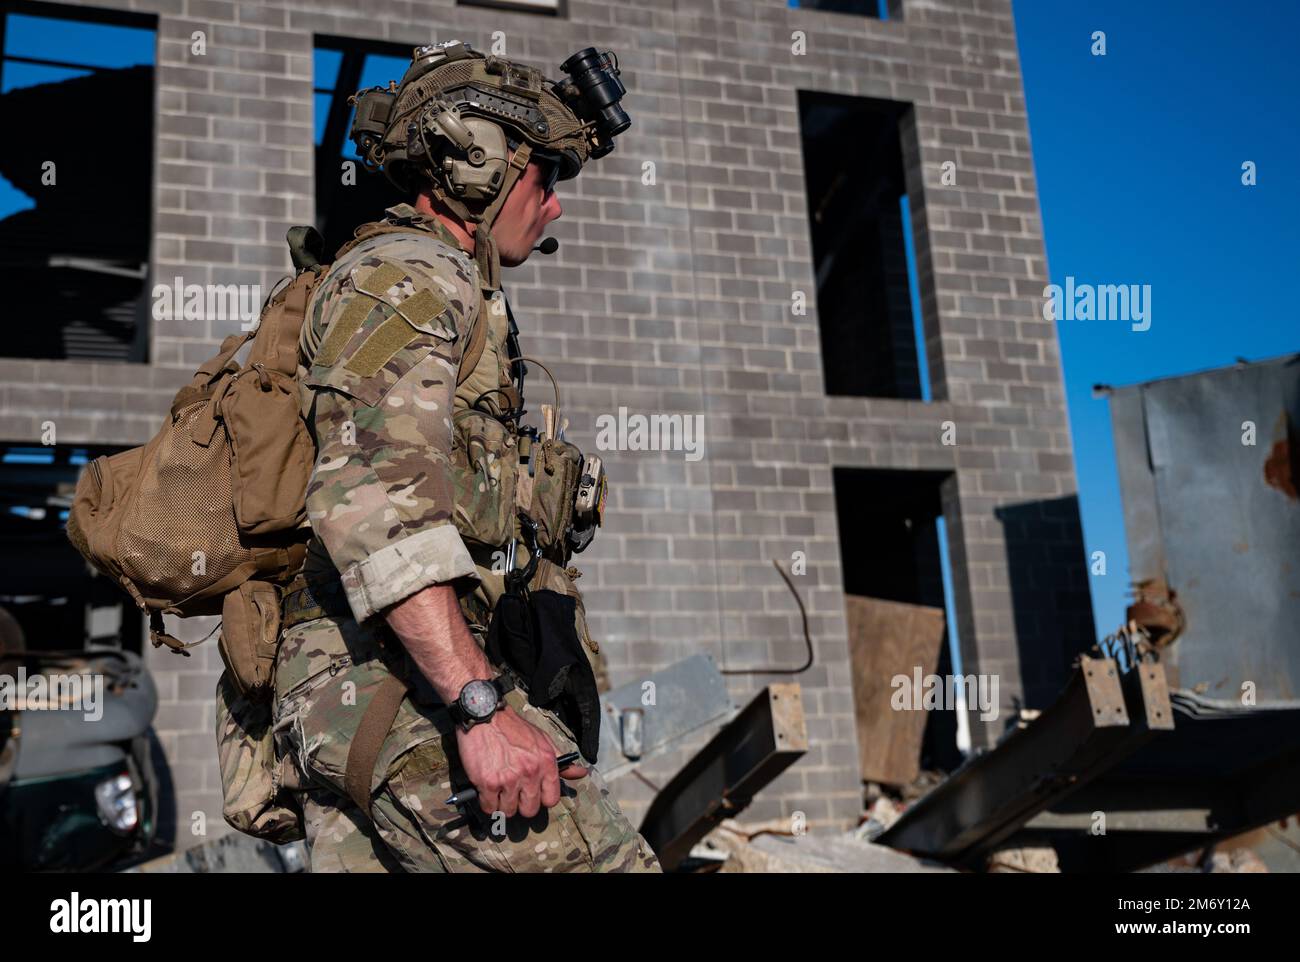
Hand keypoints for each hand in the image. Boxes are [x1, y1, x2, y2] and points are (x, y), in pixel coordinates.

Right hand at [456, 706, 587, 817]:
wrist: (485, 716)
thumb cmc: (514, 728)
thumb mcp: (543, 740)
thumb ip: (561, 761)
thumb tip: (581, 773)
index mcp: (546, 763)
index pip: (551, 799)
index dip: (541, 799)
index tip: (533, 794)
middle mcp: (530, 773)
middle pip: (530, 810)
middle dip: (521, 805)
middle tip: (513, 793)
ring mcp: (509, 779)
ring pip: (508, 811)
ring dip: (502, 803)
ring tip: (499, 788)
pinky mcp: (488, 783)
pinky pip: (489, 807)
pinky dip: (487, 802)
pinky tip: (487, 789)